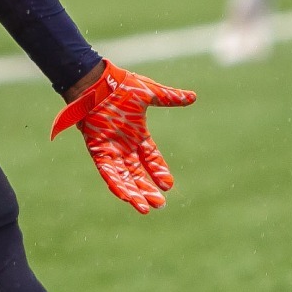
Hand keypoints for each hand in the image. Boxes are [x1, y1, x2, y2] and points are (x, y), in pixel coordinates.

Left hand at [52, 61, 196, 213]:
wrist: (98, 83)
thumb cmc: (121, 86)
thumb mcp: (151, 93)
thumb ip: (171, 98)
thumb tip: (193, 97)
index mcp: (137, 134)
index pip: (151, 158)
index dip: (159, 172)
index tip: (168, 186)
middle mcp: (124, 146)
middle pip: (138, 173)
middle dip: (148, 189)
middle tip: (160, 204)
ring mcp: (111, 149)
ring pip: (124, 177)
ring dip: (133, 193)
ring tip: (145, 208)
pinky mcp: (98, 150)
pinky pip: (107, 171)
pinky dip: (116, 183)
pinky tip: (125, 196)